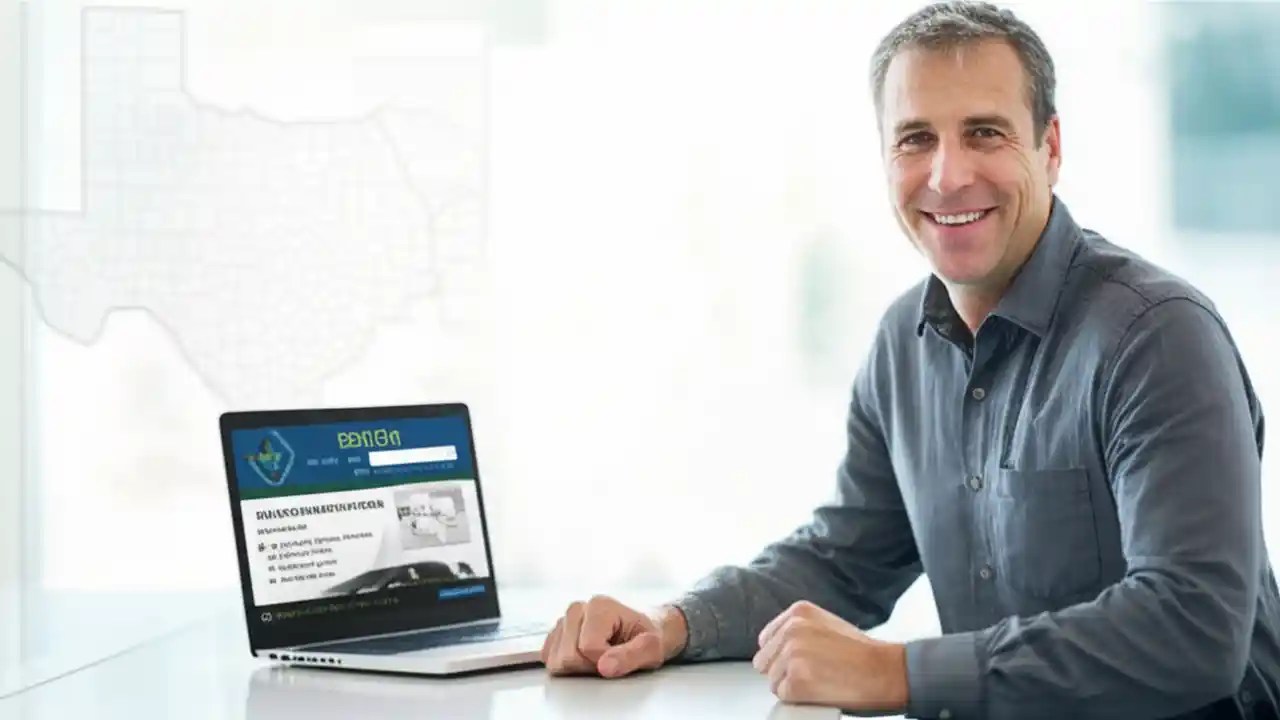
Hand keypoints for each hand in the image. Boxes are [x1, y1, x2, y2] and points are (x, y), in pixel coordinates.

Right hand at [540, 595, 687, 678]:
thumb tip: (604, 667)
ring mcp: (564, 620)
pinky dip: (566, 665)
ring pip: (555, 659)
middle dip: (589, 666)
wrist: (648, 628)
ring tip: (599, 656)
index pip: (587, 648)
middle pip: (567, 656)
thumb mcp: (652, 647)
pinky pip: (548, 657)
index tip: (621, 656)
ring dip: (578, 667)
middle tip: (610, 658)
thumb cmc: (650, 635)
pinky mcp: (556, 633)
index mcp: (599, 605)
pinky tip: (585, 658)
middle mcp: (577, 608)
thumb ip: (631, 656)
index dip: (605, 661)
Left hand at [752, 600, 907, 712]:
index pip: (766, 640)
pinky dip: (799, 699)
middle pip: (764, 661)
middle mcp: (792, 629)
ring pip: (772, 681)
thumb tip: (778, 648)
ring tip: (820, 681)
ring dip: (792, 686)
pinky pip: (783, 696)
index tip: (795, 663)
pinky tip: (820, 690)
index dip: (780, 656)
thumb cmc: (864, 653)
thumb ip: (800, 631)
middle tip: (810, 675)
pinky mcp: (797, 679)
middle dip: (782, 671)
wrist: (885, 670)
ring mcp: (792, 654)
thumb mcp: (827, 624)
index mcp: (798, 612)